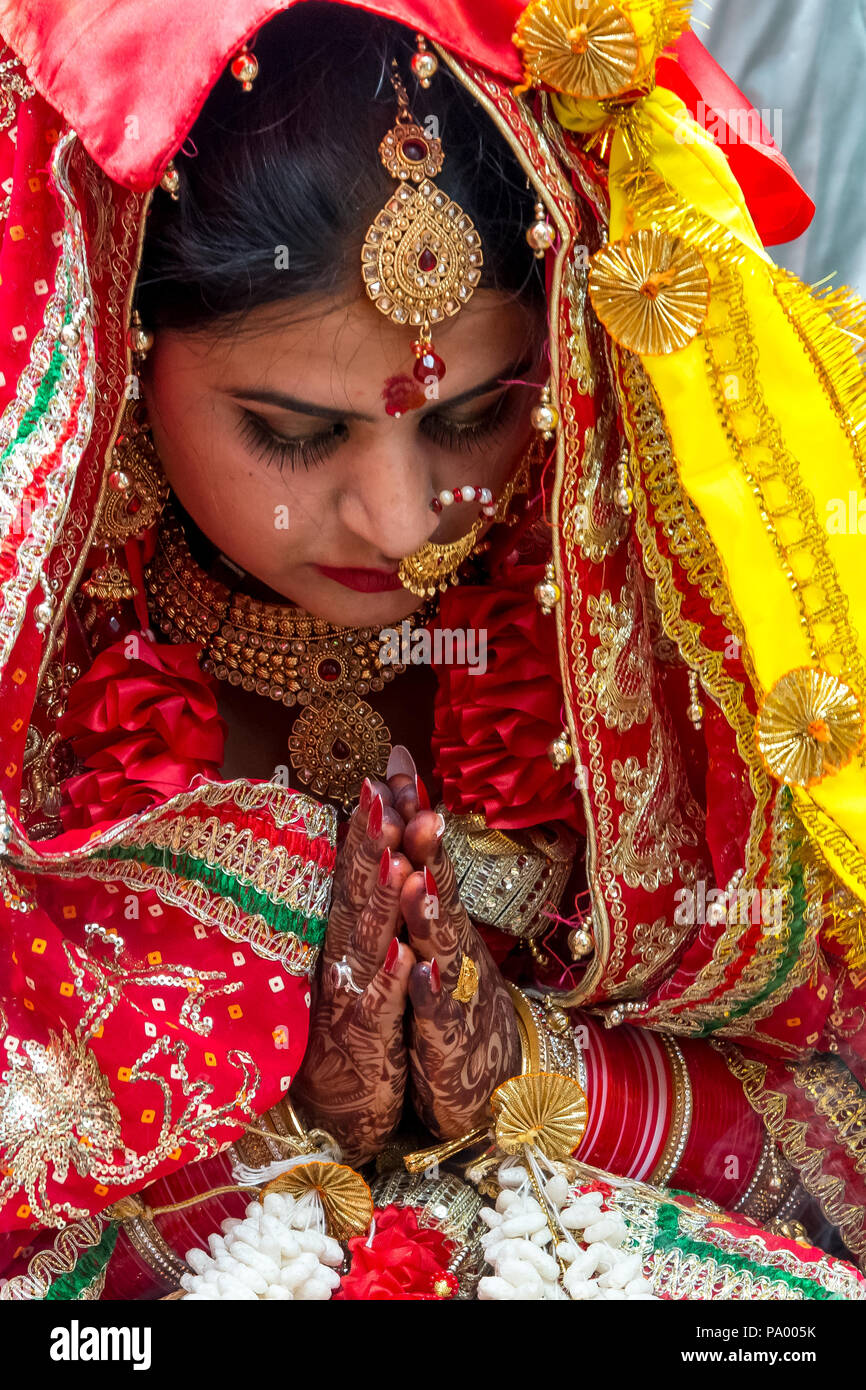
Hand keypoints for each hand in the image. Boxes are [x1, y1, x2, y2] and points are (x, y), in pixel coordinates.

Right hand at [292, 771, 416, 1164]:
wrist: (342, 1107)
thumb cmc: (353, 1023)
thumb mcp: (357, 957)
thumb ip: (358, 906)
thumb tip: (361, 850)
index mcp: (345, 933)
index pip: (355, 871)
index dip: (368, 825)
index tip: (382, 777)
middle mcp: (342, 957)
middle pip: (356, 894)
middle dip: (369, 844)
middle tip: (380, 794)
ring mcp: (350, 999)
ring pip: (368, 944)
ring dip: (382, 904)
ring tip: (397, 861)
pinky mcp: (366, 1044)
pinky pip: (381, 1009)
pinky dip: (393, 984)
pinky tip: (405, 957)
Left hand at [400, 808, 520, 1140]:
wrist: (494, 1091)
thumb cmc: (454, 1008)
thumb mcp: (436, 944)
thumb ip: (426, 887)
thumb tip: (408, 825)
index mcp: (440, 924)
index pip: (426, 860)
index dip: (413, 817)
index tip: (399, 766)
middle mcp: (452, 950)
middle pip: (440, 891)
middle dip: (429, 848)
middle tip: (417, 805)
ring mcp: (454, 994)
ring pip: (442, 948)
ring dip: (429, 911)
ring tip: (417, 877)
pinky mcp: (450, 1044)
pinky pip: (439, 1017)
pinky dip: (431, 995)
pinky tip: (423, 973)